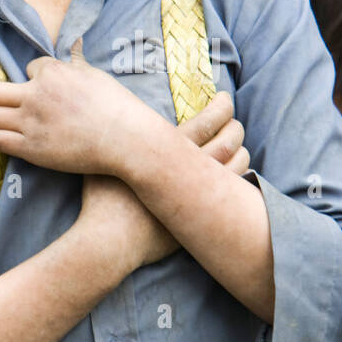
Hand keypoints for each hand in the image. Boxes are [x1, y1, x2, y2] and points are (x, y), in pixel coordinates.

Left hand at [0, 38, 161, 174]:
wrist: (125, 139)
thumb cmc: (116, 106)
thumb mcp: (94, 74)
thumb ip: (76, 61)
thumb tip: (75, 42)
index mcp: (52, 72)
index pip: (27, 68)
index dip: (34, 78)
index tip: (43, 90)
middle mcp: (35, 94)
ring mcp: (30, 122)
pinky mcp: (30, 148)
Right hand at [80, 92, 249, 269]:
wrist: (108, 242)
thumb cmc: (101, 200)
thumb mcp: (99, 157)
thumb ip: (110, 132)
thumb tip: (100, 101)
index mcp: (166, 151)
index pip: (207, 121)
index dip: (222, 107)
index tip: (225, 99)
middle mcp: (187, 171)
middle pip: (228, 142)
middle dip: (235, 128)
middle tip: (234, 122)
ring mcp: (196, 197)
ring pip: (235, 169)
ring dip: (242, 153)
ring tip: (239, 147)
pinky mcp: (199, 219)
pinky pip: (230, 198)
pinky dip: (238, 182)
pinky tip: (235, 178)